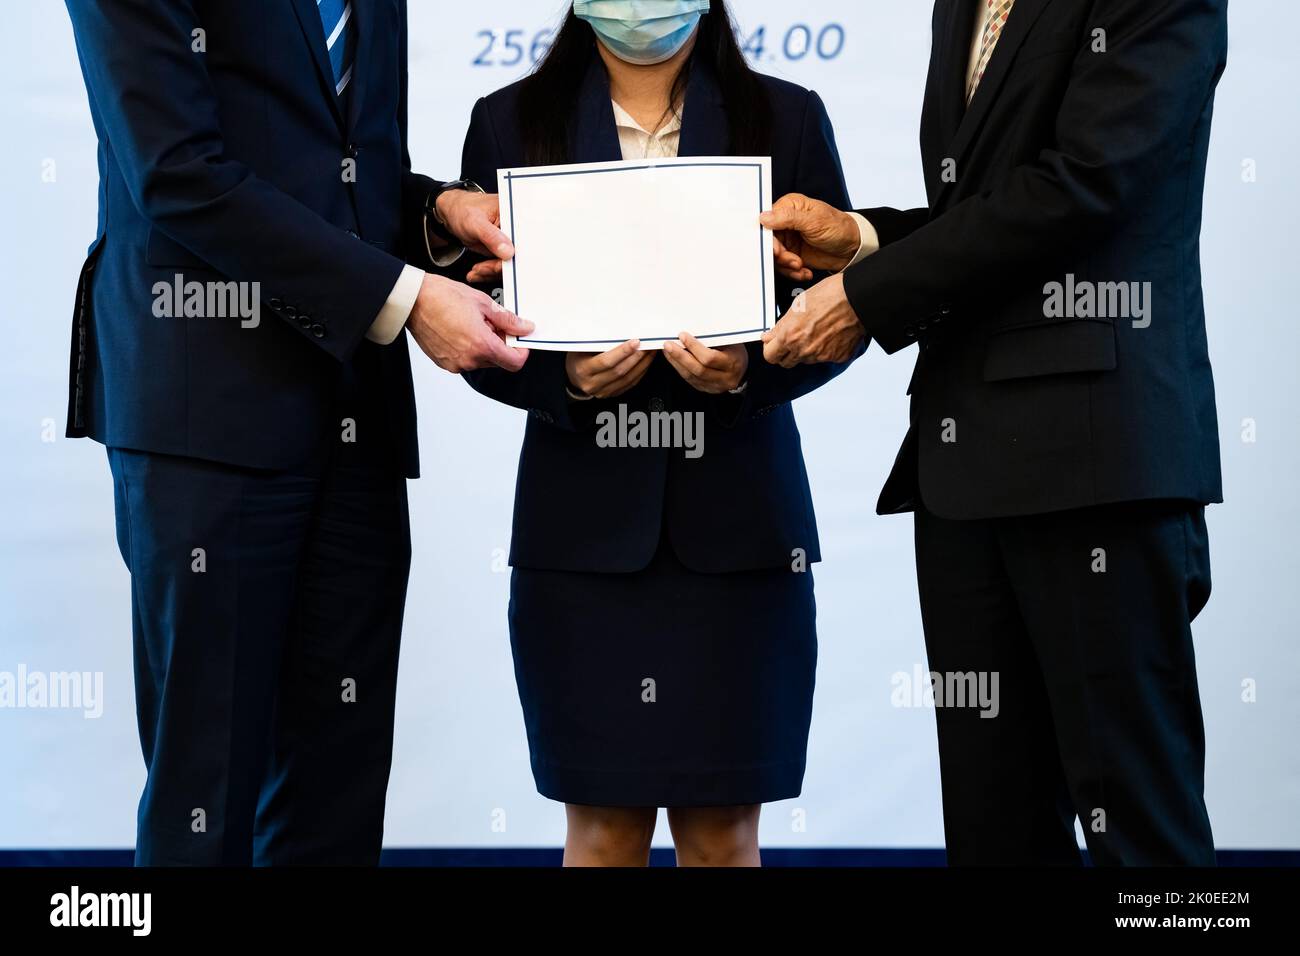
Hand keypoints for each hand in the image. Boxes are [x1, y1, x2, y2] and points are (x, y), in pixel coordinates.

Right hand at [407, 273, 532, 373]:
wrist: (413, 300)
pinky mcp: (444, 363)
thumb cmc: (442, 297)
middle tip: (492, 323)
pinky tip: (461, 330)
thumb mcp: (483, 303)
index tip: (518, 340)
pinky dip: (469, 348)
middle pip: (498, 361)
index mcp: (481, 345)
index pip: (514, 362)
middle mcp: (469, 360)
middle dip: (501, 344)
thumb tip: (524, 327)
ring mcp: (455, 364)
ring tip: (473, 324)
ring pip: (482, 361)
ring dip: (484, 346)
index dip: (521, 351)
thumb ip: (507, 320)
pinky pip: (466, 360)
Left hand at [434, 189, 513, 283]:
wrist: (452, 214)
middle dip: (498, 267)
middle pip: (515, 255)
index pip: (521, 241)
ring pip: (507, 263)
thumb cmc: (463, 210)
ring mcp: (508, 240)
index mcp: (513, 215)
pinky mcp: (501, 249)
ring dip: (491, 271)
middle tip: (482, 269)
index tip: (499, 265)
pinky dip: (488, 271)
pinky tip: (478, 271)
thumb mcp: (475, 222)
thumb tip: (508, 251)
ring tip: (477, 270)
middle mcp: (514, 228)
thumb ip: (491, 236)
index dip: (513, 256)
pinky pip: (499, 265)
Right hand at [566, 340, 655, 398]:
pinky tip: (646, 362)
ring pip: (628, 378)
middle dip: (636, 356)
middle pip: (620, 371)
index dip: (622, 352)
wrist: (573, 376)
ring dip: (642, 364)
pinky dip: (640, 372)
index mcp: (583, 369)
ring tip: (650, 351)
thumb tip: (617, 330)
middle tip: (647, 344)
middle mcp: (592, 383)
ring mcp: (603, 391)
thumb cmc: (578, 358)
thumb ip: (596, 341)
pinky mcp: (612, 394)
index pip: (606, 361)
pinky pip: (630, 384)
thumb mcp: (581, 347)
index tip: (635, 342)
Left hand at [663, 334, 748, 393]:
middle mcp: (724, 378)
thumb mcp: (731, 343)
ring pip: (691, 376)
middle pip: (698, 369)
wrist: (742, 372)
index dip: (694, 347)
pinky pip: (689, 379)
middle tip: (668, 344)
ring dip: (676, 362)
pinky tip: (672, 359)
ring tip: (667, 350)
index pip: (710, 358)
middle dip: (680, 356)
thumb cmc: (735, 352)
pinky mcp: (705, 389)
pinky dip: (679, 368)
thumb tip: (693, 328)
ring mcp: (714, 386)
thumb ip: (715, 338)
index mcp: (732, 363)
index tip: (683, 336)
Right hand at [760, 193, 861, 281]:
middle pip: (769, 243)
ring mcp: (789, 240)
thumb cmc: (838, 227)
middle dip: (780, 256)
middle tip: (793, 261)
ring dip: (787, 266)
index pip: (767, 223)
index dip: (769, 239)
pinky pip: (784, 267)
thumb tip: (764, 217)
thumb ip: (788, 218)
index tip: (776, 251)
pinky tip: (805, 271)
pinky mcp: (793, 255)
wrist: (852, 248)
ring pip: (775, 257)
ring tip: (801, 266)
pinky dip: (793, 272)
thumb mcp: (813, 221)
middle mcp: (786, 224)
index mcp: (789, 208)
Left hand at [762, 273, 864, 367]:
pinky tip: (830, 334)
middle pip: (786, 362)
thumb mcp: (797, 306)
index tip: (774, 344)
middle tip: (792, 339)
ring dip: (806, 350)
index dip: (771, 349)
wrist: (857, 297)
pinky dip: (825, 349)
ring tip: (816, 331)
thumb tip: (769, 337)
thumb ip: (781, 326)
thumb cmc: (828, 295)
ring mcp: (821, 356)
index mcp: (790, 336)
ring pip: (806, 360)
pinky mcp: (837, 357)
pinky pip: (825, 358)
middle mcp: (804, 350)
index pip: (770, 356)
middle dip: (786, 353)